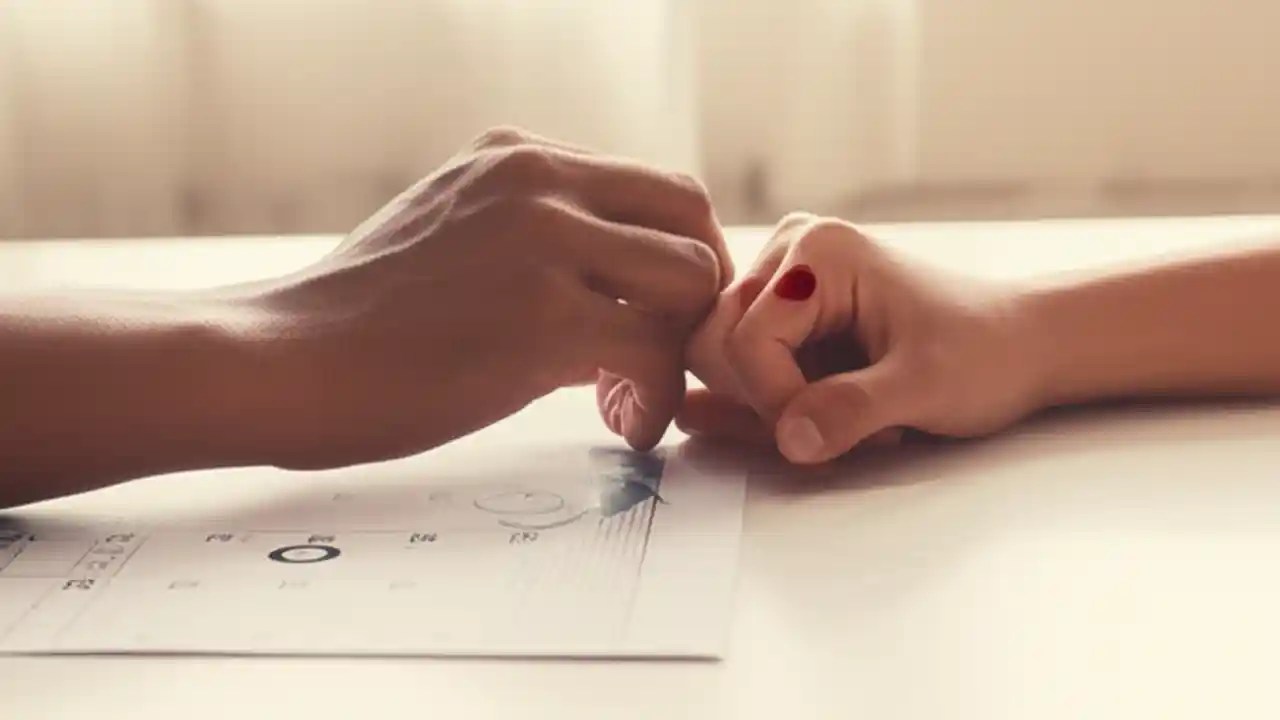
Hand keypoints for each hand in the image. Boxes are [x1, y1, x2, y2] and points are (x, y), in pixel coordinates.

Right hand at [252, 127, 730, 468]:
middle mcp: (539, 179)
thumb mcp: (456, 233)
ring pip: (689, 279)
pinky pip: (654, 355)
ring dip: (677, 348)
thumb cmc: (359, 318)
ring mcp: (543, 242)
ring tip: (625, 397)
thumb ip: (540, 241)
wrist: (279, 360)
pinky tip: (618, 426)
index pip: (653, 185)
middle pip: (690, 213)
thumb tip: (625, 295)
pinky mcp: (543, 317)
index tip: (654, 316)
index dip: (674, 254)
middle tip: (663, 352)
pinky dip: (653, 401)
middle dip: (695, 293)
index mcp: (519, 155)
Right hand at [681, 213, 1039, 463]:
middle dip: (772, 403)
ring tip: (850, 416)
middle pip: (715, 347)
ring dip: (774, 408)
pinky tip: (814, 424)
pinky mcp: (782, 317)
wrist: (1020, 348)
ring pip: (721, 364)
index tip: (844, 433)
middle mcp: (786, 253)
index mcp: (815, 251)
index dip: (777, 402)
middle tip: (849, 425)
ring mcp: (780, 283)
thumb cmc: (985, 353)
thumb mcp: (926, 386)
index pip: (744, 341)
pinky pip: (739, 371)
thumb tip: (790, 441)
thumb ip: (854, 410)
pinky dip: (769, 408)